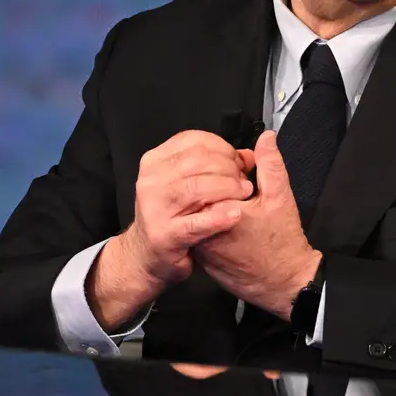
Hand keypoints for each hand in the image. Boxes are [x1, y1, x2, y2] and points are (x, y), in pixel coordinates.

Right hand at [87, 131, 253, 329]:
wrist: (146, 255)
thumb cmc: (172, 216)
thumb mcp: (187, 185)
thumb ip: (214, 166)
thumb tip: (248, 156)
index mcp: (155, 161)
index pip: (194, 140)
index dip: (223, 148)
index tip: (239, 161)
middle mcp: (150, 180)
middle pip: (197, 161)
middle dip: (228, 168)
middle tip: (245, 181)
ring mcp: (155, 208)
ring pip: (196, 187)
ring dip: (227, 188)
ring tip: (244, 195)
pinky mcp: (164, 235)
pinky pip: (196, 222)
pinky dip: (219, 217)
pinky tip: (235, 215)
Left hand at [194, 129, 321, 318]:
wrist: (281, 283)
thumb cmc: (281, 243)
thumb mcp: (280, 198)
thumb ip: (271, 165)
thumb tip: (265, 138)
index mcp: (219, 212)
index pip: (206, 174)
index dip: (227, 168)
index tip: (245, 175)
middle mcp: (201, 228)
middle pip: (195, 189)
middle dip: (216, 180)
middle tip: (243, 192)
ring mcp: (198, 242)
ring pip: (193, 207)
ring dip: (211, 197)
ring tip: (236, 206)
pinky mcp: (199, 253)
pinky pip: (195, 223)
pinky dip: (208, 214)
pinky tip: (228, 218)